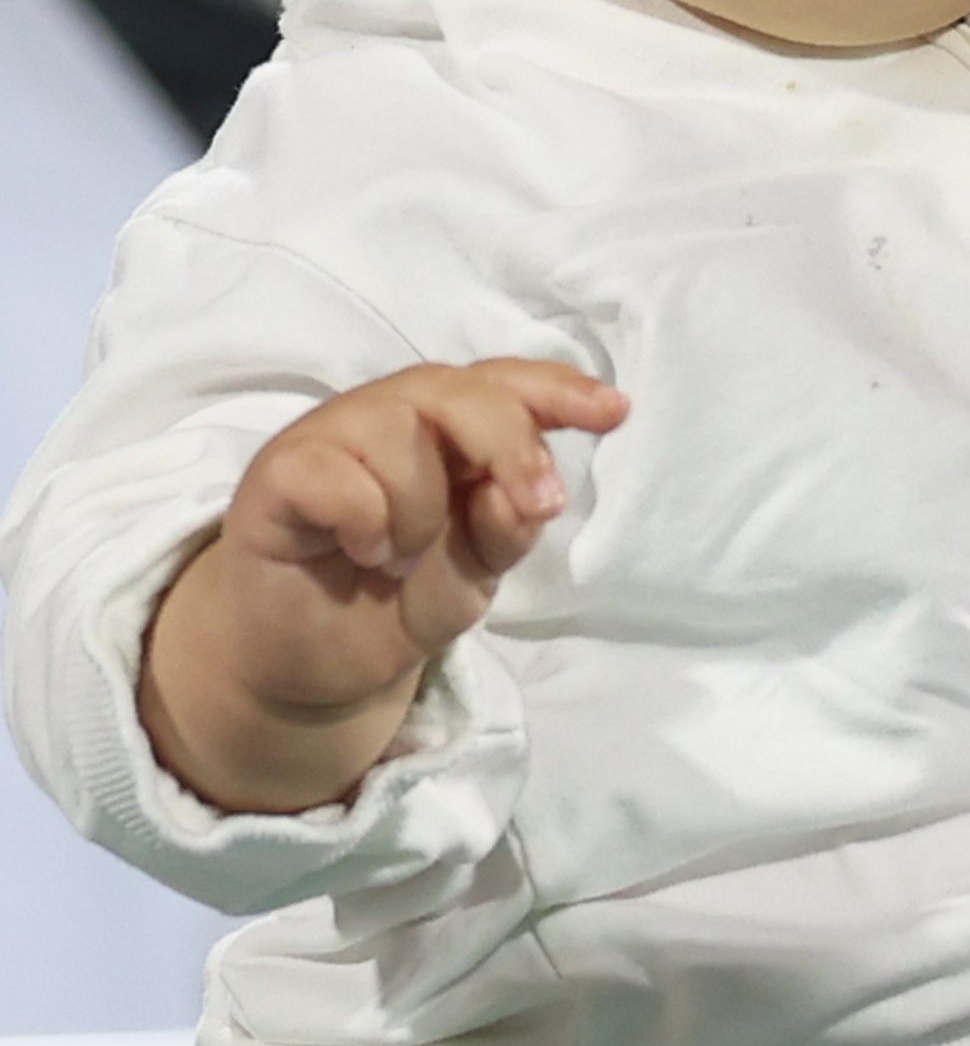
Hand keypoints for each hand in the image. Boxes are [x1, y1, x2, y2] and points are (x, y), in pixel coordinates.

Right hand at [141, 360, 627, 813]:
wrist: (305, 659)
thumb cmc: (394, 600)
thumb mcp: (473, 575)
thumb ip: (504, 532)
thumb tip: (525, 495)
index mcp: (450, 433)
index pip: (507, 385)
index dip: (560, 389)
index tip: (615, 412)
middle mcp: (393, 416)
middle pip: (460, 390)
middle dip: (512, 444)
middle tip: (539, 505)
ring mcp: (331, 436)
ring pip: (397, 428)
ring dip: (420, 510)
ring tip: (400, 560)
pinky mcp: (278, 472)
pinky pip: (332, 472)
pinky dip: (363, 521)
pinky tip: (363, 553)